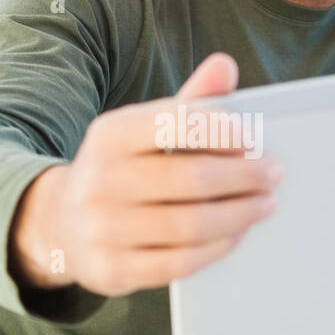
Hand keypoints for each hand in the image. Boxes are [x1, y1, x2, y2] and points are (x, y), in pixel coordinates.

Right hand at [7, 54, 281, 297]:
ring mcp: (102, 228)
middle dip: (242, 177)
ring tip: (264, 204)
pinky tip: (236, 234)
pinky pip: (178, 262)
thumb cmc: (122, 168)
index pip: (174, 124)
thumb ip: (189, 103)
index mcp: (110, 134)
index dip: (220, 131)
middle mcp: (100, 179)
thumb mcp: (144, 130)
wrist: (62, 221)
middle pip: (190, 179)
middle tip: (273, 174)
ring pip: (189, 225)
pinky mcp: (111, 268)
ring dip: (238, 215)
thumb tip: (225, 66)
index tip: (252, 139)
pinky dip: (216, 248)